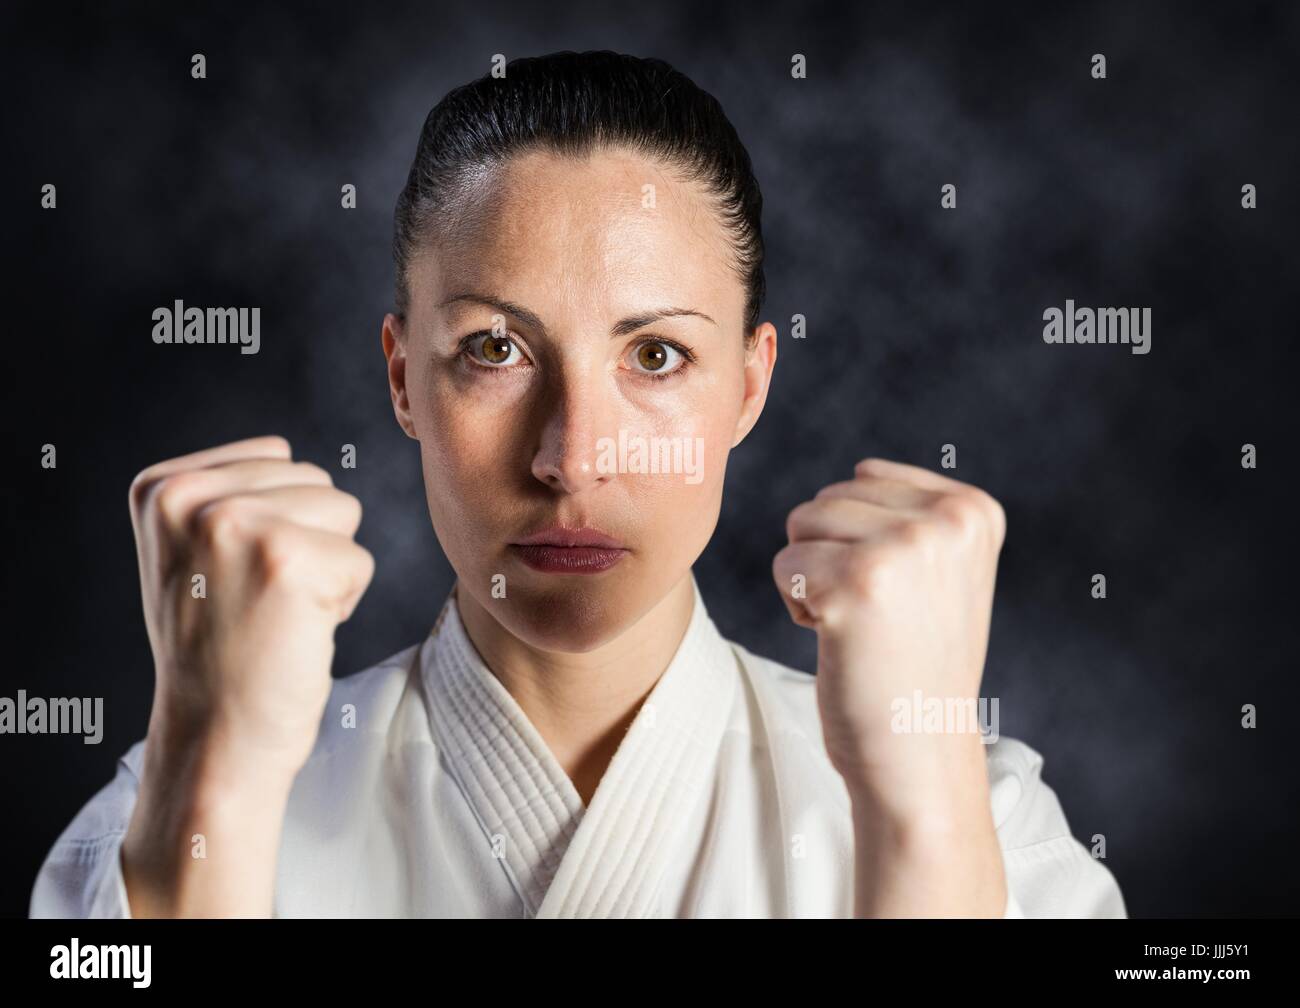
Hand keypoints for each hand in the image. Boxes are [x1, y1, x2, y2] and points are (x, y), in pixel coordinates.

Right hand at [121, 435, 373, 916]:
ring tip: (275, 614)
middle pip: (315, 480)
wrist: (215, 738)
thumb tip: (287, 453)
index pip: (276, 456)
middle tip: (257, 603)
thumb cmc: (219, 649)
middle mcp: (190, 497)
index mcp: (162, 486)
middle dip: (306, 543)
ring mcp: (236, 523)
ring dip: (326, 569)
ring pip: (343, 513)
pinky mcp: (286, 558)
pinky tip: (293, 633)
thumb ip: (227, 495)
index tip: (234, 578)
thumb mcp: (191, 555)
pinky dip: (343, 602)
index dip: (277, 522)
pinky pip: (360, 560)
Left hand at [773, 457, 1005, 816]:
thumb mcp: (944, 573)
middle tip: (876, 617)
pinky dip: (796, 605)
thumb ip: (915, 514)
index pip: (866, 478)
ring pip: (801, 524)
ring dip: (812, 578)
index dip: (862, 542)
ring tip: (859, 625)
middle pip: (829, 498)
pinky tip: (839, 640)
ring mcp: (904, 548)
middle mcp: (947, 521)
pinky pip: (784, 565)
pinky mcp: (857, 583)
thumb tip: (861, 467)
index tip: (902, 595)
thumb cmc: (916, 664)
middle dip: (831, 556)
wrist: (919, 753)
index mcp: (974, 510)